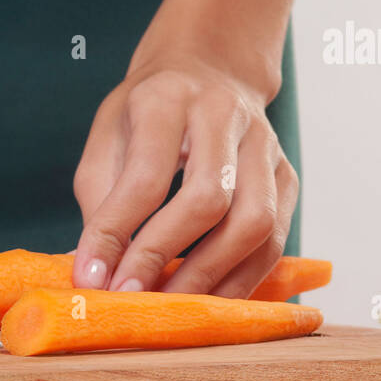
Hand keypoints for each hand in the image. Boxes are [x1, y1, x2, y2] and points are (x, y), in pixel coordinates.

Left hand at [72, 50, 298, 297]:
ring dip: (209, 277)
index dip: (117, 233)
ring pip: (255, 223)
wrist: (208, 69)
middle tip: (130, 298)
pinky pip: (276, 239)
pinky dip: (242, 279)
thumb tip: (94, 274)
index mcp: (167, 98)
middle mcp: (224, 116)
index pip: (146, 176)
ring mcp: (266, 145)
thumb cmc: (145, 113)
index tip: (92, 278)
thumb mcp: (107, 139)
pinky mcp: (289, 175)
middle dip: (164, 259)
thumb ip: (100, 202)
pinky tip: (208, 300)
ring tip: (170, 311)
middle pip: (208, 200)